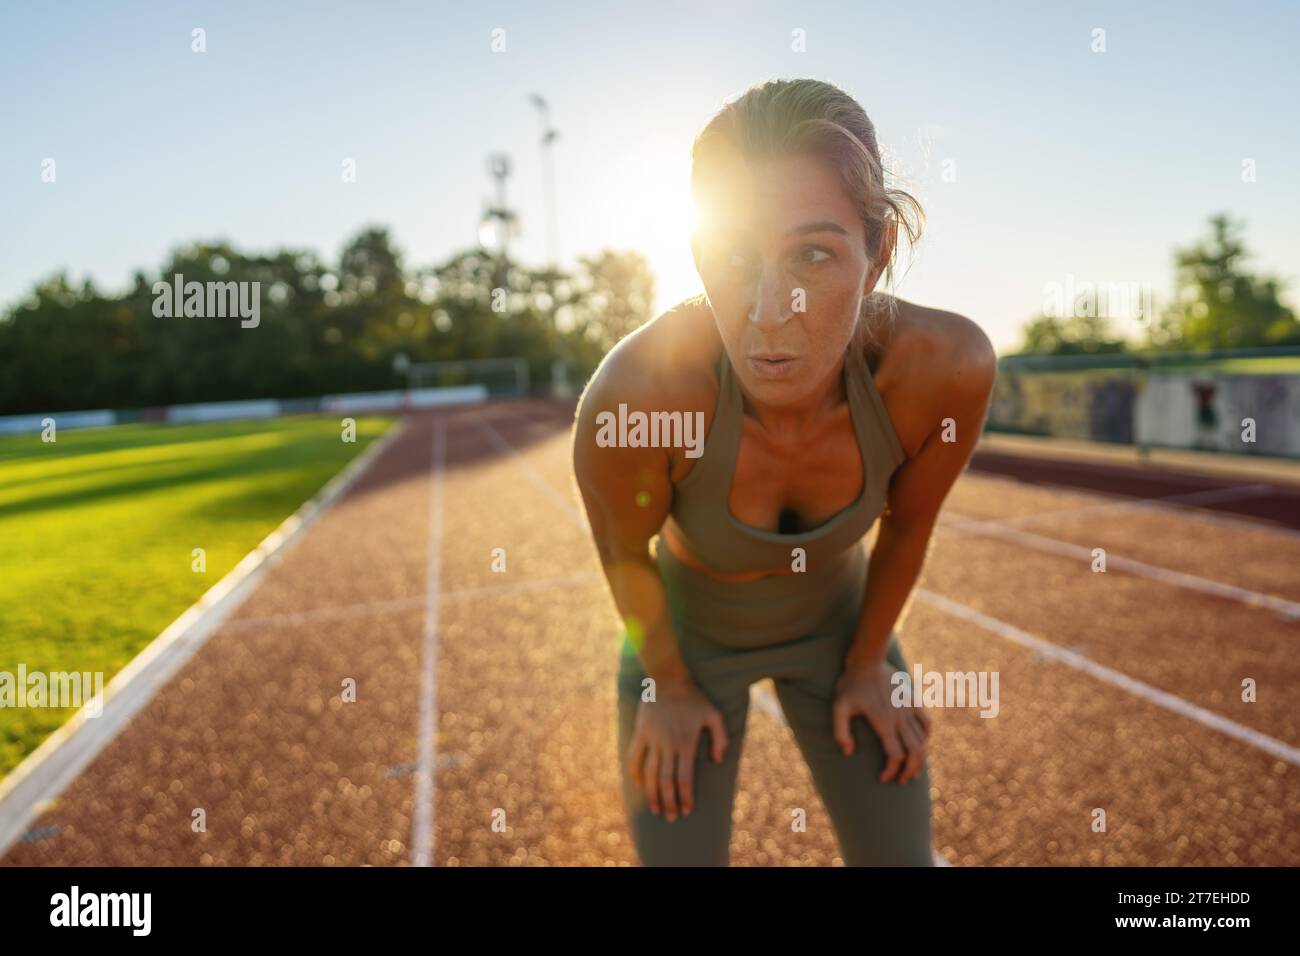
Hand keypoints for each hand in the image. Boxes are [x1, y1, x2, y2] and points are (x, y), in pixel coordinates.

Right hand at [625, 679, 727, 821]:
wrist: (667, 678)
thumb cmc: (693, 698)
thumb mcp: (714, 714)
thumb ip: (721, 737)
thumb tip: (718, 760)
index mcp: (686, 742)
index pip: (684, 778)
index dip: (685, 797)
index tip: (686, 810)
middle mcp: (668, 744)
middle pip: (667, 781)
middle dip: (669, 802)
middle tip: (670, 818)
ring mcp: (652, 738)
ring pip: (650, 773)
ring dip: (652, 794)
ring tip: (655, 809)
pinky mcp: (640, 732)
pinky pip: (634, 756)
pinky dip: (634, 772)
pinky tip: (638, 784)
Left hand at [832, 660, 931, 784]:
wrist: (867, 660)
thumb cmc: (851, 685)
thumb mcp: (838, 707)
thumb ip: (840, 731)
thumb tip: (848, 752)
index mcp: (884, 723)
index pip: (895, 756)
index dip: (891, 771)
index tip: (884, 779)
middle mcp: (900, 718)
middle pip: (915, 752)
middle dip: (911, 771)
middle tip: (903, 781)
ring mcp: (909, 709)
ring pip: (923, 740)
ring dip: (921, 758)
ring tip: (914, 770)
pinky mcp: (913, 700)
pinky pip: (926, 722)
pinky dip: (926, 736)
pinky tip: (921, 743)